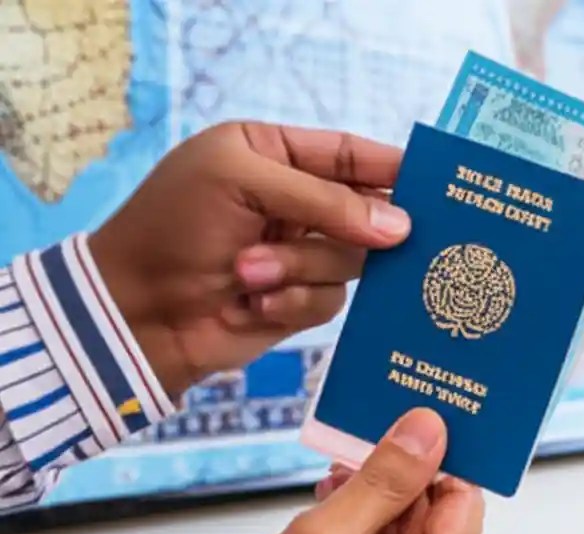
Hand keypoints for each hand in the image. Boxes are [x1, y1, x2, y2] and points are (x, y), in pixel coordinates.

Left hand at [89, 122, 410, 398]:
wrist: (132, 312)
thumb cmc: (173, 228)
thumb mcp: (242, 183)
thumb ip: (324, 199)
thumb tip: (401, 226)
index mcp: (273, 155)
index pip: (349, 155)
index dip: (392, 169)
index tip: (434, 184)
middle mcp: (292, 202)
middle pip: (365, 211)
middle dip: (350, 228)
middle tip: (386, 241)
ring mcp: (298, 253)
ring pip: (352, 260)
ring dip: (301, 267)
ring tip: (247, 272)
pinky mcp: (298, 300)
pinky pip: (331, 299)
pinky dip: (293, 300)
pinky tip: (252, 302)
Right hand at [167, 409, 483, 533]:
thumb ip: (383, 481)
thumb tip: (427, 432)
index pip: (463, 503)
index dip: (436, 458)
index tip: (407, 422)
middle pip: (434, 521)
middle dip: (395, 482)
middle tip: (351, 451)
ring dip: (372, 508)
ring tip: (328, 494)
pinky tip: (330, 520)